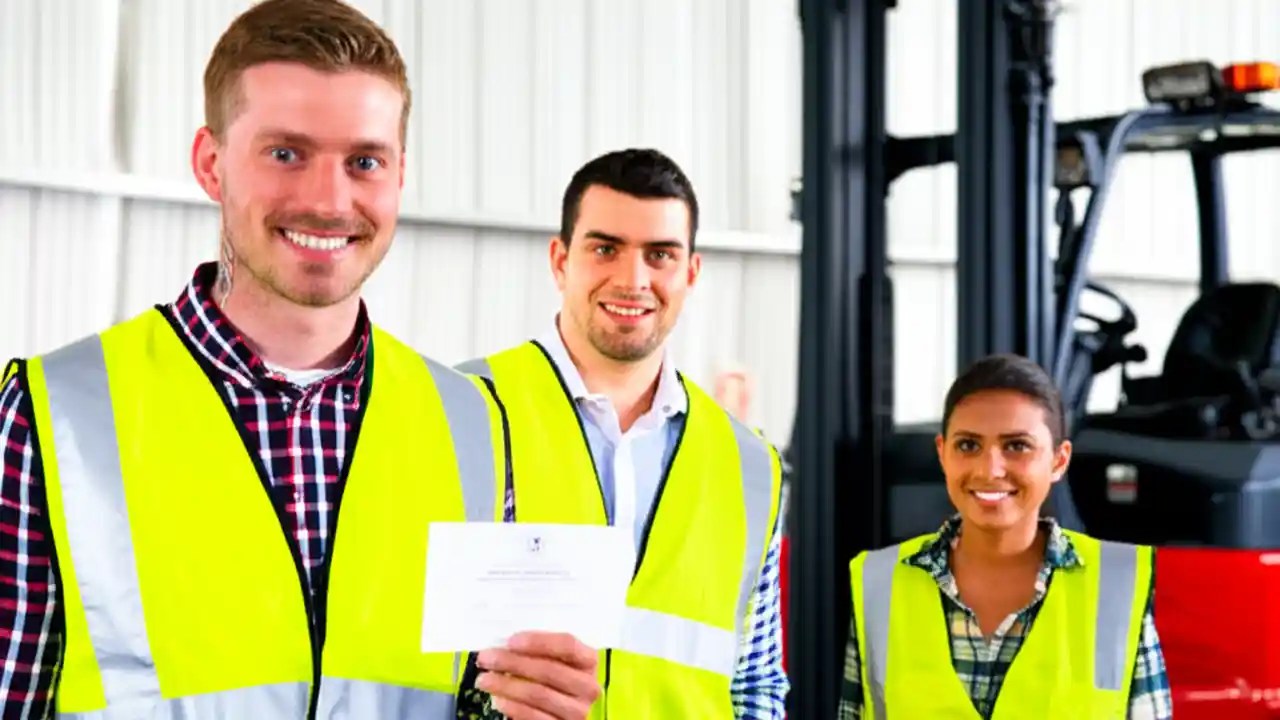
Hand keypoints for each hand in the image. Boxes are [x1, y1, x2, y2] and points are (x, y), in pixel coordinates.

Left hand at [474, 631, 600, 719]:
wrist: (558, 711)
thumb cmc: (552, 678)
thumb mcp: (553, 660)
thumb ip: (537, 650)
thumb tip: (503, 643)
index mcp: (589, 661)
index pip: (568, 645)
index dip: (538, 641)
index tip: (510, 641)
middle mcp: (588, 686)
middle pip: (549, 670)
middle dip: (512, 662)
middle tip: (487, 659)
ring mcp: (577, 711)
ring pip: (538, 694)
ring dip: (506, 686)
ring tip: (484, 680)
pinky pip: (535, 717)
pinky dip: (513, 707)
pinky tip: (498, 700)